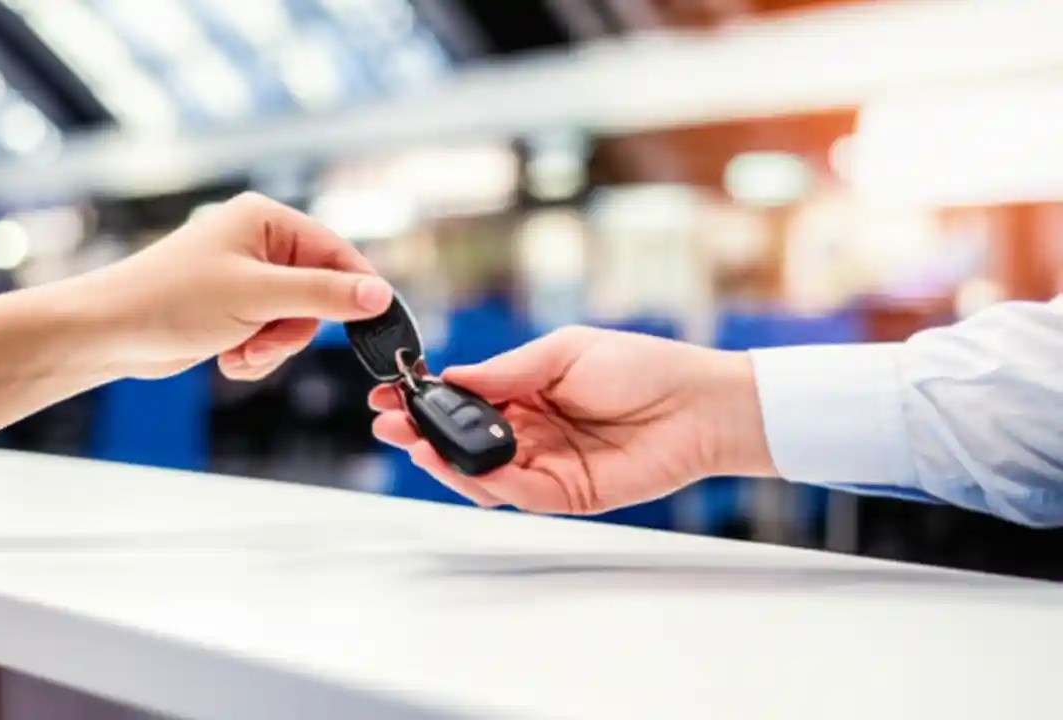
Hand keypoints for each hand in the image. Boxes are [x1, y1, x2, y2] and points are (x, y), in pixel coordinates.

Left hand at [80, 192, 391, 379]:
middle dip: (295, 330)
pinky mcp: (233, 310)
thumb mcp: (258, 297)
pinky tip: (227, 358)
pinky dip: (255, 355)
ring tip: (239, 353)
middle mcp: (258, 243)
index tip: (374, 324)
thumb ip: (323, 295)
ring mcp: (246, 278)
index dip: (355, 290)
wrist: (109, 334)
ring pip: (295, 322)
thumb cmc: (171, 300)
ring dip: (273, 347)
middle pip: (319, 293)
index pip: (337, 252)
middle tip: (265, 344)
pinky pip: (270, 336)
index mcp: (266, 220)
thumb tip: (379, 294)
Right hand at [369, 326, 776, 513]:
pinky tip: (466, 464)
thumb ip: (507, 372)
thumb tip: (453, 377)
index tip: (390, 394)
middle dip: (422, 434)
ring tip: (417, 444)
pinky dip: (489, 483)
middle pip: (465, 442)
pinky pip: (520, 494)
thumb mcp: (563, 352)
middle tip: (389, 425)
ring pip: (483, 474)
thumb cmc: (643, 367)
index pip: (465, 402)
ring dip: (445, 462)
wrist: (702, 403)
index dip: (426, 400)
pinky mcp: (569, 495)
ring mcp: (548, 466)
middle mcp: (532, 432)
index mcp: (528, 393)